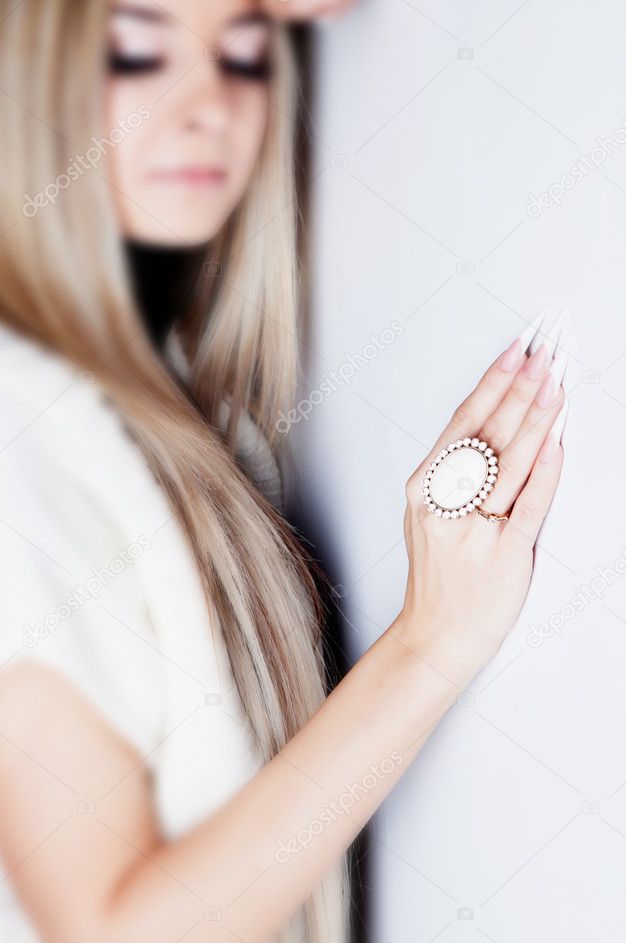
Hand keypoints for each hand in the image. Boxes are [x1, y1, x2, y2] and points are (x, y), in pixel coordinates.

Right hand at [396, 313, 569, 685]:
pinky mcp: (504, 555)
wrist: (435, 634)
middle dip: (521, 386)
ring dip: (536, 419)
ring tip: (555, 384)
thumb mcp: (430, 514)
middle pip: (488, 432)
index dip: (493, 380)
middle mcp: (443, 503)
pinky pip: (529, 506)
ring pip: (510, 462)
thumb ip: (456, 471)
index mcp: (423, 487)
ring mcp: (472, 529)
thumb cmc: (439, 573)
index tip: (516, 349)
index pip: (464, 420)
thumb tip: (497, 417)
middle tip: (545, 352)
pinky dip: (546, 472)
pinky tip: (558, 444)